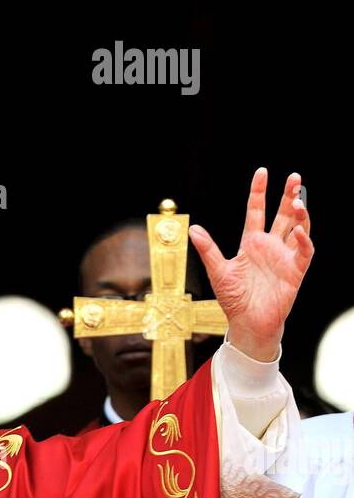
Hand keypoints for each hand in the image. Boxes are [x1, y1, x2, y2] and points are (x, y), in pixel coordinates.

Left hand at [188, 169, 312, 361]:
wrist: (248, 324)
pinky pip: (303, 251)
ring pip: (297, 228)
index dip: (259, 192)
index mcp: (251, 243)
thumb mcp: (218, 272)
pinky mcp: (295, 271)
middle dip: (289, 195)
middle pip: (282, 215)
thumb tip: (192, 229)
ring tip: (298, 200)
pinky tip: (299, 230)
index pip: (256, 211)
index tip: (262, 173)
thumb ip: (208, 250)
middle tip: (294, 177)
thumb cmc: (234, 300)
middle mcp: (269, 246)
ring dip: (300, 214)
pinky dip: (303, 240)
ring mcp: (283, 257)